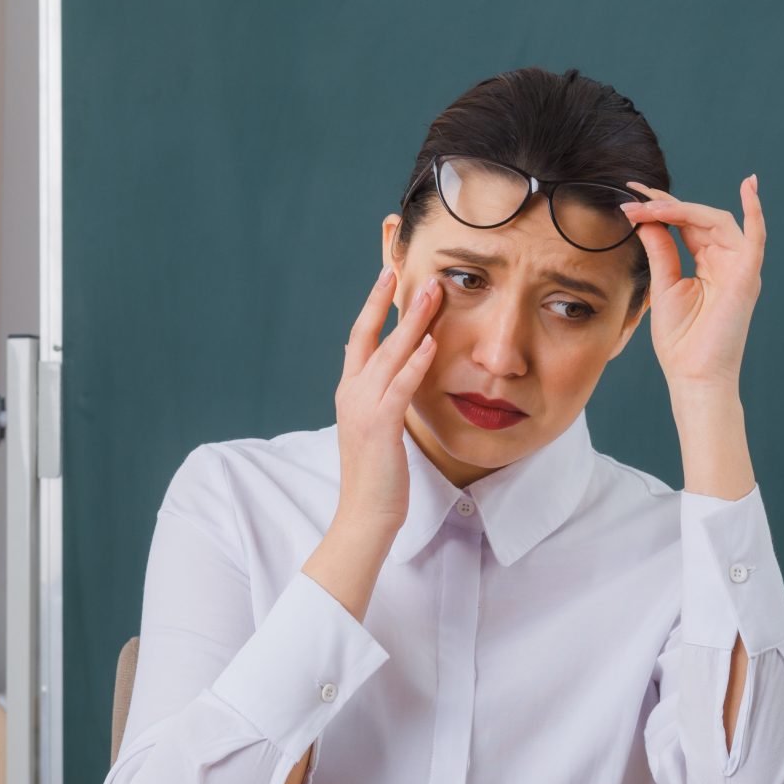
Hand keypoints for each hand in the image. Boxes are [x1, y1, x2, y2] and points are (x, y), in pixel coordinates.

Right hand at [304, 267, 440, 618]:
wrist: (364, 516)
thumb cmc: (378, 478)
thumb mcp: (379, 430)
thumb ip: (385, 399)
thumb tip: (399, 375)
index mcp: (349, 392)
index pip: (360, 338)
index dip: (374, 304)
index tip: (389, 274)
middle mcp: (350, 393)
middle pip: (371, 335)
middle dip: (391, 300)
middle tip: (409, 267)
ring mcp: (362, 408)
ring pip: (388, 354)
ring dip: (412, 322)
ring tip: (433, 293)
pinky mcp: (380, 426)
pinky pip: (400, 387)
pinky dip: (416, 363)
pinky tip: (432, 343)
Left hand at [623, 176, 765, 397]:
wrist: (694, 377)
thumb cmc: (682, 342)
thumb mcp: (664, 287)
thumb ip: (661, 250)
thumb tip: (646, 218)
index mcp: (709, 265)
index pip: (687, 224)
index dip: (661, 206)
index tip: (631, 194)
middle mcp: (727, 261)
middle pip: (700, 218)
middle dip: (665, 205)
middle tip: (633, 199)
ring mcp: (739, 267)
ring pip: (717, 221)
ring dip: (682, 209)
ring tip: (650, 206)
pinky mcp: (747, 277)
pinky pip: (757, 238)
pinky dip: (756, 211)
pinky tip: (750, 186)